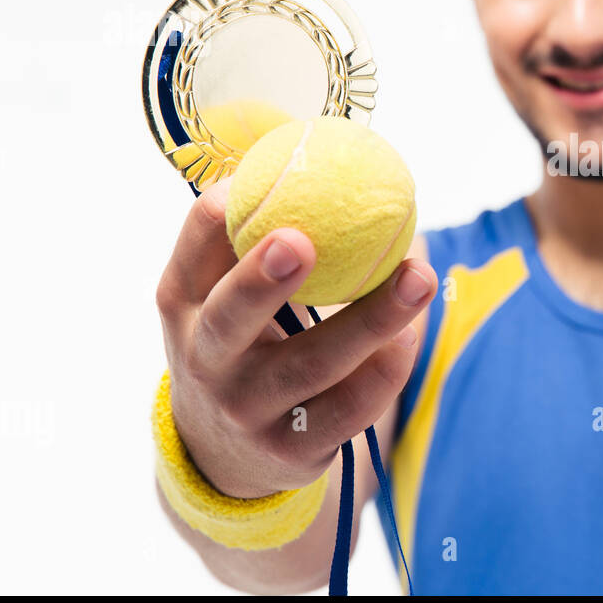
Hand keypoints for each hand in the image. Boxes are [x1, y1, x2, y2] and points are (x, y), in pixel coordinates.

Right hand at [154, 176, 435, 497]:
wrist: (225, 455)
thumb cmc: (240, 340)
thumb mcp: (221, 293)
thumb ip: (255, 235)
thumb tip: (329, 147)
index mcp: (184, 304)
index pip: (193, 252)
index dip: (217, 214)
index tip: (255, 178)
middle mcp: (204, 360)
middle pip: (231, 319)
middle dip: (262, 280)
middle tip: (306, 240)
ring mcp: (246, 410)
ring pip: (312, 365)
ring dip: (371, 320)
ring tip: (418, 277)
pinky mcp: (292, 450)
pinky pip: (349, 408)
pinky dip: (386, 369)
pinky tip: (413, 331)